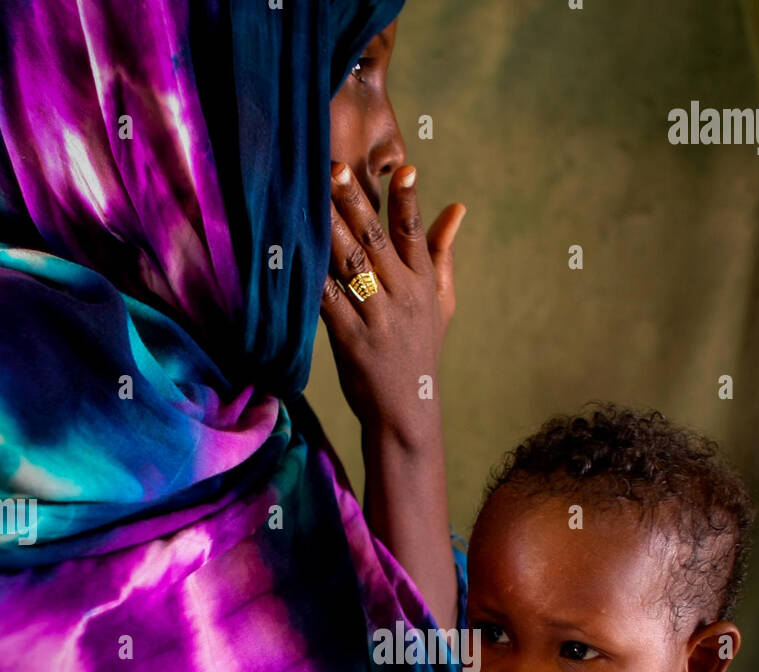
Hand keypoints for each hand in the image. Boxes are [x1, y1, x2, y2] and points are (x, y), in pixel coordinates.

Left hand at [320, 162, 465, 448]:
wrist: (405, 413)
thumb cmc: (420, 353)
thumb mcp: (441, 304)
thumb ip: (443, 254)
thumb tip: (457, 207)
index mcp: (423, 284)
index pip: (416, 234)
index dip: (409, 200)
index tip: (404, 166)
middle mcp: (402, 297)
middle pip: (377, 241)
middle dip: (356, 202)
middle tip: (336, 167)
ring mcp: (377, 318)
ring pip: (351, 265)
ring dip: (330, 228)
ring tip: (311, 197)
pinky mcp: (352, 340)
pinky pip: (329, 301)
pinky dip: (314, 276)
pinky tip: (297, 253)